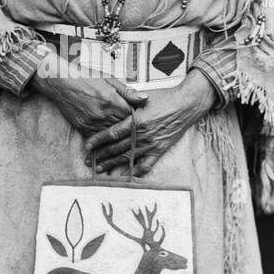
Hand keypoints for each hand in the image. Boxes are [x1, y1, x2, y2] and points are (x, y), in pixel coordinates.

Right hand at [30, 48, 147, 137]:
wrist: (62, 82)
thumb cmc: (86, 77)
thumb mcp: (109, 79)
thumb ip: (127, 92)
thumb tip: (145, 99)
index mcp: (111, 100)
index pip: (131, 116)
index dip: (136, 117)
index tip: (139, 116)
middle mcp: (102, 114)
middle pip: (122, 127)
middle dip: (128, 127)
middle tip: (134, 128)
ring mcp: (92, 122)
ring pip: (111, 135)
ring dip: (117, 134)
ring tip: (123, 133)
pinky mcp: (83, 128)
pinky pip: (98, 138)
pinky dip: (104, 137)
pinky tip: (108, 136)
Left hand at [84, 70, 217, 175]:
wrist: (185, 104)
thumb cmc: (164, 97)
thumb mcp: (143, 97)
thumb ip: (127, 102)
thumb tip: (111, 100)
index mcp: (136, 120)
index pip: (112, 133)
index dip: (98, 140)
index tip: (87, 146)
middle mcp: (142, 134)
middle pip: (116, 148)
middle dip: (100, 155)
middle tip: (88, 161)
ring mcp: (151, 144)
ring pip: (127, 158)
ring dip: (112, 164)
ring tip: (100, 169)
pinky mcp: (159, 150)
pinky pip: (146, 165)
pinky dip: (135, 171)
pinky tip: (126, 175)